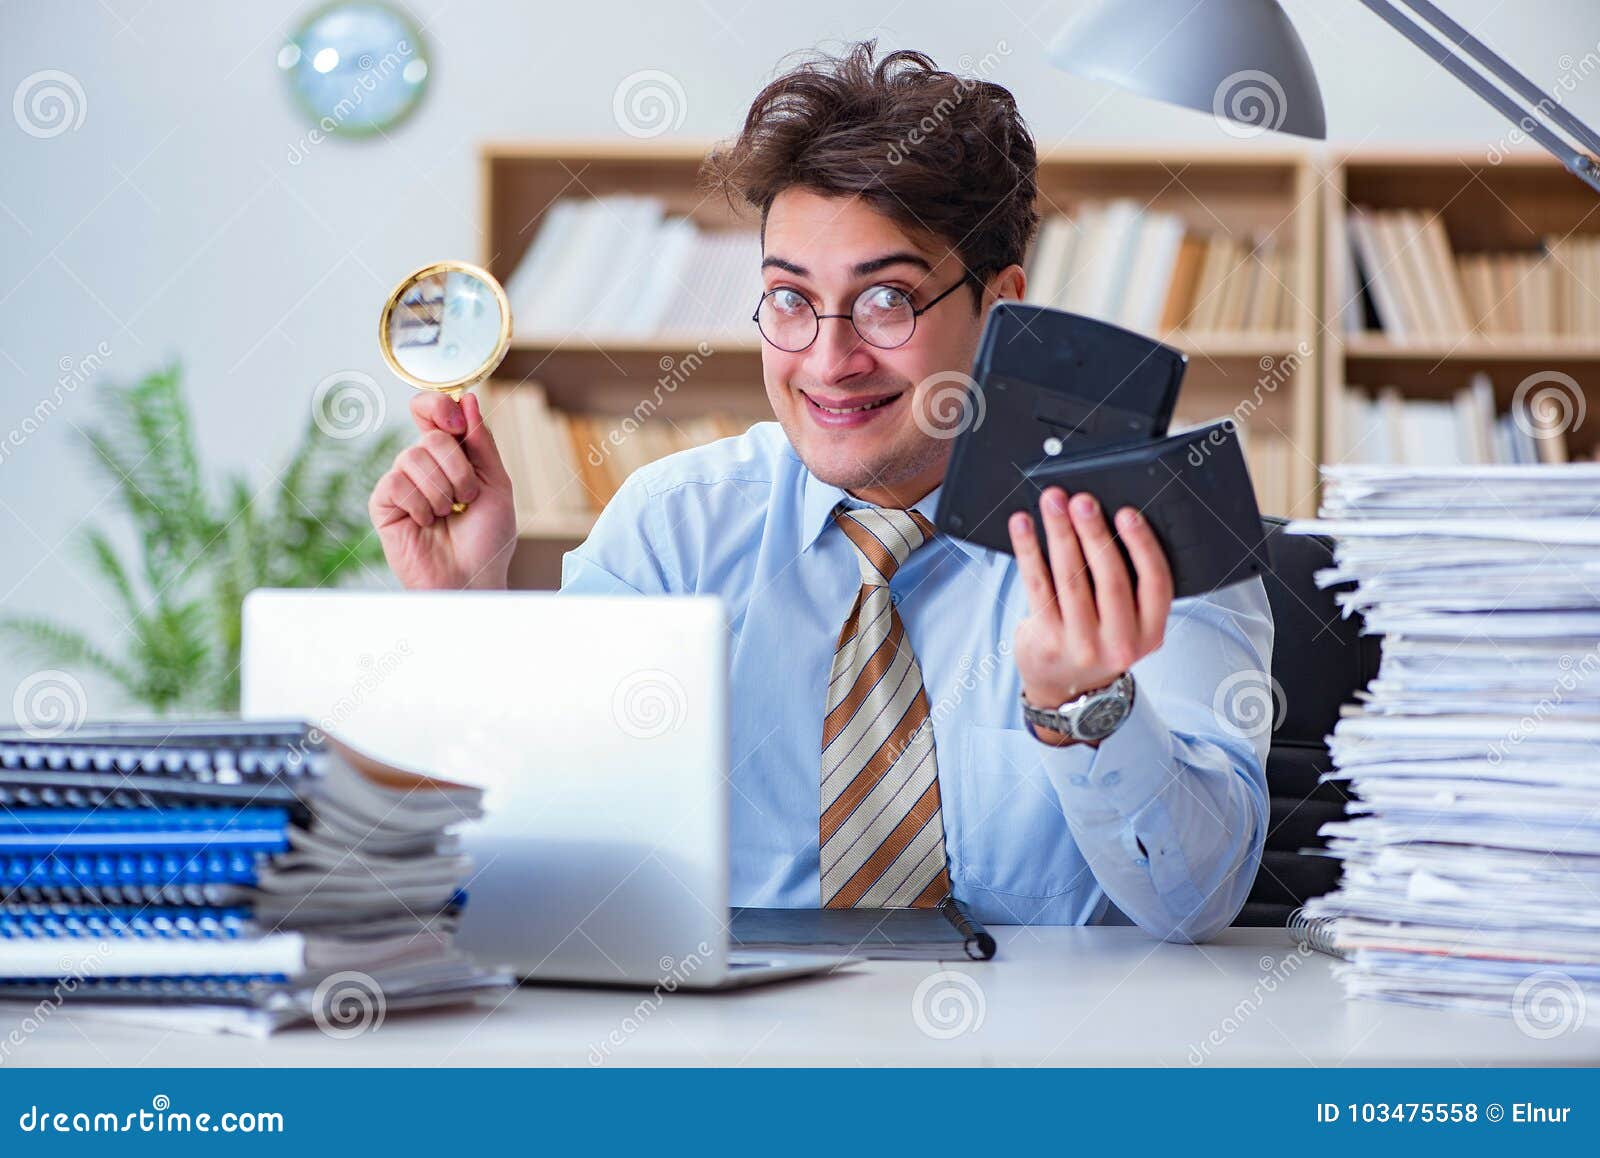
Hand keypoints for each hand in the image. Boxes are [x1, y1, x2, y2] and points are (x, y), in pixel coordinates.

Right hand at [368, 392, 516, 589]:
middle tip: (466, 498)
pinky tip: (424, 524)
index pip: (431, 411)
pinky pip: (396, 483)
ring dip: (442, 491)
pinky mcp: (383, 503)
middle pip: (432, 435)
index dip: (437, 406)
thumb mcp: (496, 484)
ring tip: (447, 515)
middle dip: (459, 469)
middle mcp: (423, 464)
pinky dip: (420, 505)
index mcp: (450, 456)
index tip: (454, 419)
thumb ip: (481, 442)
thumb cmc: (487, 539)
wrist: (473, 579)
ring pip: (413, 456)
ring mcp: (401, 482)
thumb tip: (466, 399)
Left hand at [1007, 487, 1173, 744]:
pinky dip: (1029, 551)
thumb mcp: (1129, 624)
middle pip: (1109, 578)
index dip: (1141, 545)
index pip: (1155, 583)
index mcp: (1151, 632)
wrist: (1067, 690)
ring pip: (1070, 579)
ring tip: (1052, 503)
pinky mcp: (1048, 640)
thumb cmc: (1100, 641)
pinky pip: (1037, 586)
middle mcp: (1120, 643)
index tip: (1126, 513)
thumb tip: (1107, 520)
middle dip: (1094, 533)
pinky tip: (1024, 527)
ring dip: (1060, 534)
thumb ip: (1128, 584)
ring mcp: (1082, 645)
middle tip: (1082, 501)